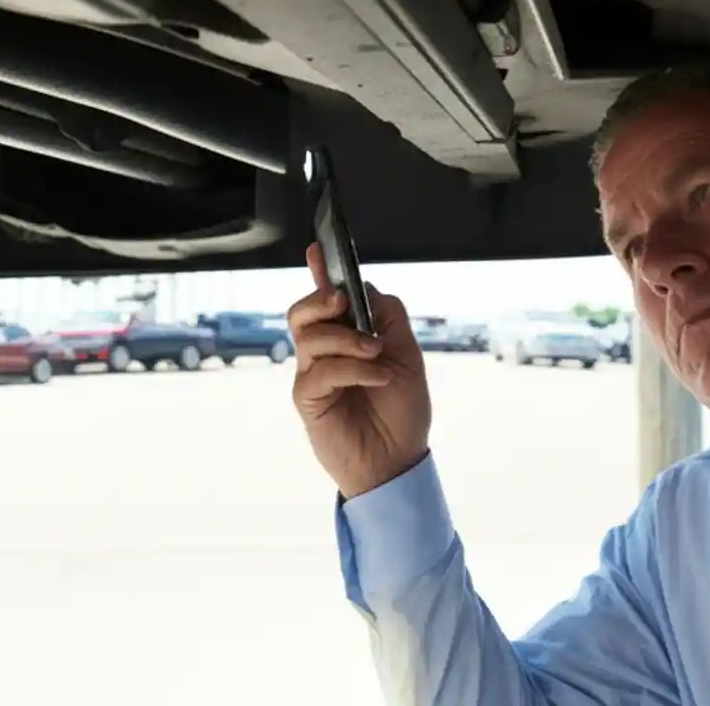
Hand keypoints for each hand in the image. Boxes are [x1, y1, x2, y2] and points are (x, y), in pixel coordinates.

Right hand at [289, 243, 431, 498]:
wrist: (399, 460)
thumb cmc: (401, 411)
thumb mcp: (407, 355)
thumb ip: (387, 317)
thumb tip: (364, 288)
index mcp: (347, 338)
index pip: (327, 299)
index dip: (320, 273)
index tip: (317, 249)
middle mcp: (324, 353)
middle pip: (302, 312)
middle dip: (321, 299)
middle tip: (344, 304)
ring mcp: (313, 375)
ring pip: (309, 336)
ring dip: (347, 339)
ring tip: (376, 354)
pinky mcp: (308, 399)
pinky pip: (319, 371)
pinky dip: (352, 369)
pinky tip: (377, 380)